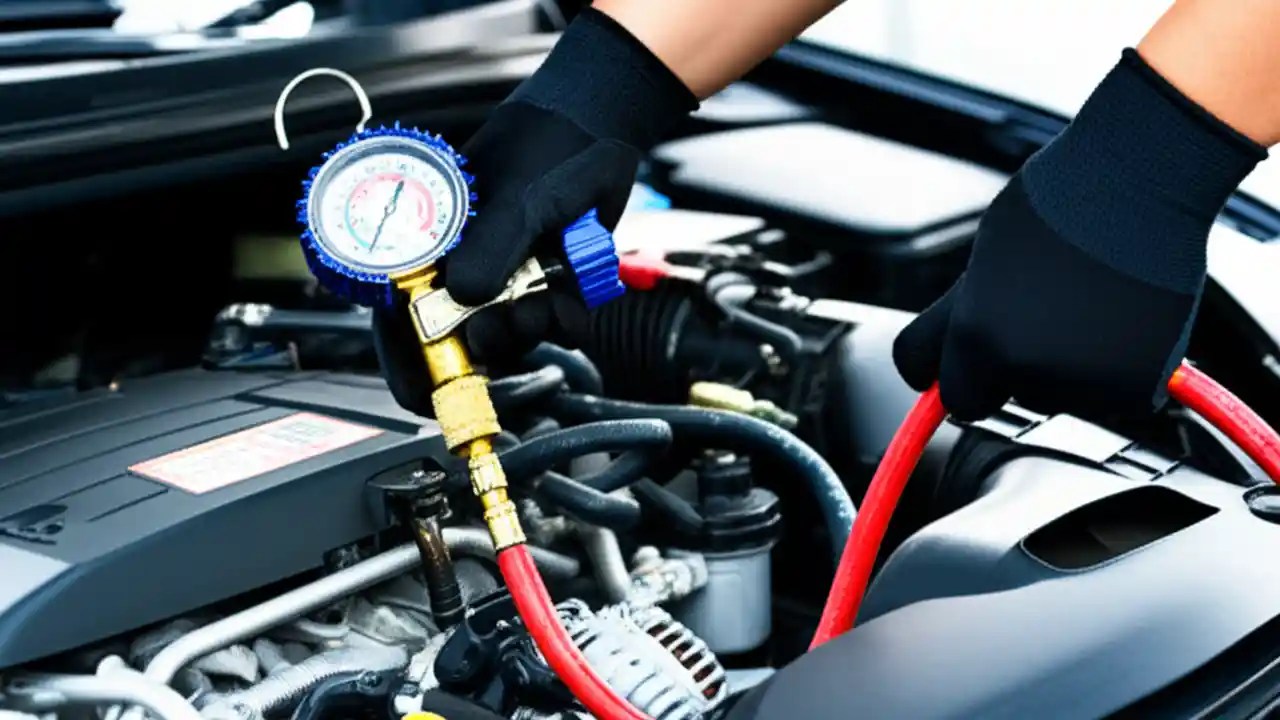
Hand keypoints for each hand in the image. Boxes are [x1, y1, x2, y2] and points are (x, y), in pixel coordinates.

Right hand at [373, 7, 695, 415]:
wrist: (599, 129)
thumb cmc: (541, 146)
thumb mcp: (516, 198)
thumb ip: (491, 246)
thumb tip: (464, 296)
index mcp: (429, 246)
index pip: (397, 314)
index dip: (406, 361)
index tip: (423, 397)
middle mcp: (462, 268)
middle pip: (457, 340)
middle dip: (487, 346)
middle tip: (511, 321)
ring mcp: (505, 280)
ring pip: (509, 338)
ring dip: (530, 333)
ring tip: (546, 300)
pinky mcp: (546, 287)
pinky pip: (551, 329)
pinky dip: (565, 325)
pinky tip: (571, 301)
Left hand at [893, 49, 1264, 421]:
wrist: (1142, 185)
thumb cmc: (1058, 206)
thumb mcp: (982, 260)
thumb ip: (962, 320)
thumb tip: (941, 365)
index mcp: (976, 339)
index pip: (954, 396)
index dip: (963, 377)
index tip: (974, 368)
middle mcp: (1023, 370)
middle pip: (1005, 398)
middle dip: (1012, 373)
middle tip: (1042, 317)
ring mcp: (1082, 385)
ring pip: (1059, 396)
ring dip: (1066, 367)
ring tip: (1088, 300)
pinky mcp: (1135, 392)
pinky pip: (1112, 399)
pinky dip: (1117, 373)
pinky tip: (1123, 320)